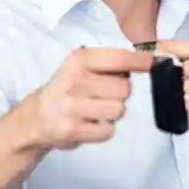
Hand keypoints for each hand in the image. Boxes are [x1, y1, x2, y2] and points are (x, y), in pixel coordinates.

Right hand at [31, 47, 152, 149]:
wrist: (35, 119)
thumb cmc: (65, 90)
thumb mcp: (79, 68)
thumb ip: (108, 64)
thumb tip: (147, 60)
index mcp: (78, 61)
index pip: (118, 58)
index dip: (139, 61)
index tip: (153, 62)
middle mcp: (75, 81)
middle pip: (125, 89)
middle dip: (120, 95)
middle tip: (103, 96)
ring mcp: (73, 107)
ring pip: (119, 110)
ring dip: (112, 113)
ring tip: (95, 111)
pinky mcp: (74, 130)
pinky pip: (109, 131)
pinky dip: (104, 130)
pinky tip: (90, 124)